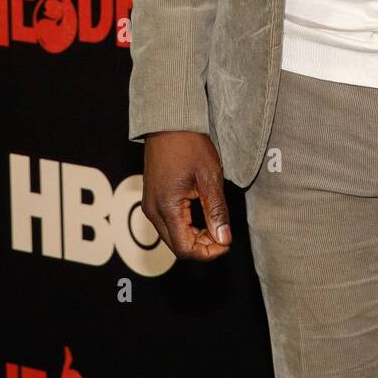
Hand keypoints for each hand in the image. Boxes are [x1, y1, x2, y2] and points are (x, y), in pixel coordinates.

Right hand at [141, 131, 230, 261]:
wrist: (169, 124)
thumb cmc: (189, 146)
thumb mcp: (209, 178)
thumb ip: (216, 211)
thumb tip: (224, 239)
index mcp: (167, 208)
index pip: (185, 249)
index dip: (207, 253)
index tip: (226, 243)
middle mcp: (153, 211)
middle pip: (177, 247)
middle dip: (202, 247)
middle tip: (223, 235)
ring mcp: (150, 206)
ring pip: (172, 237)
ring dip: (194, 238)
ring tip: (215, 225)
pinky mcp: (152, 200)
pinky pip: (168, 225)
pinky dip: (185, 228)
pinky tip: (201, 217)